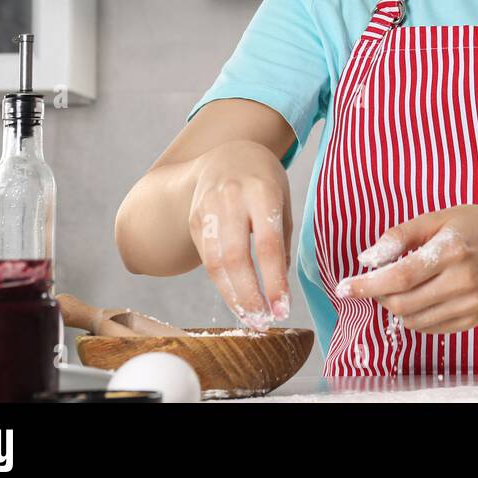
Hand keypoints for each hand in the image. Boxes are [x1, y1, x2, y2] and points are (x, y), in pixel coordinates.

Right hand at [187, 140, 293, 329]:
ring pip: (216, 263)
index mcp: (262, 191)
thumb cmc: (264, 181)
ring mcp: (208, 209)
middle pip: (236, 257)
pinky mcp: (194, 221)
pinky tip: (237, 299)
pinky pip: (208, 259)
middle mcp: (231, 199)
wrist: (226, 155)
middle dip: (250, 296)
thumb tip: (278, 286)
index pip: (267, 244)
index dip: (274, 281)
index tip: (283, 309)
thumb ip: (281, 239)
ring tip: (251, 319)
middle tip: (264, 322)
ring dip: (233, 297)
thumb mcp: (282, 199)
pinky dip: (222, 284)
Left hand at [335, 205, 477, 333]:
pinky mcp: (473, 318)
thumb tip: (366, 259)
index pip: (400, 276)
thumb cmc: (474, 225)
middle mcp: (463, 280)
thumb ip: (399, 236)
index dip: (367, 285)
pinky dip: (415, 316)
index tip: (343, 288)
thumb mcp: (437, 217)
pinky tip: (421, 296)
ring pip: (414, 321)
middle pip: (403, 303)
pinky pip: (430, 327)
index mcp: (452, 249)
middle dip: (378, 296)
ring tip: (400, 287)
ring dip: (395, 307)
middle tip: (375, 282)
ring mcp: (471, 303)